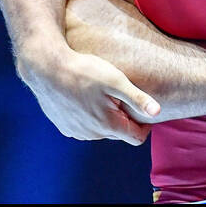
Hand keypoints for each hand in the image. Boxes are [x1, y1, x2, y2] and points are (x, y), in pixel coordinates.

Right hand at [16, 45, 160, 145]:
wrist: (47, 68)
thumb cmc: (84, 71)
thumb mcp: (116, 80)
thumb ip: (137, 98)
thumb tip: (158, 112)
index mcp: (108, 125)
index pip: (136, 138)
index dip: (145, 124)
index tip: (142, 107)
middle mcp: (92, 134)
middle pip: (119, 133)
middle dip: (124, 118)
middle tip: (121, 95)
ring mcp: (76, 132)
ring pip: (101, 130)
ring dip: (106, 117)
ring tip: (102, 94)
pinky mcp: (64, 126)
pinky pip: (85, 127)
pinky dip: (90, 116)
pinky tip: (86, 96)